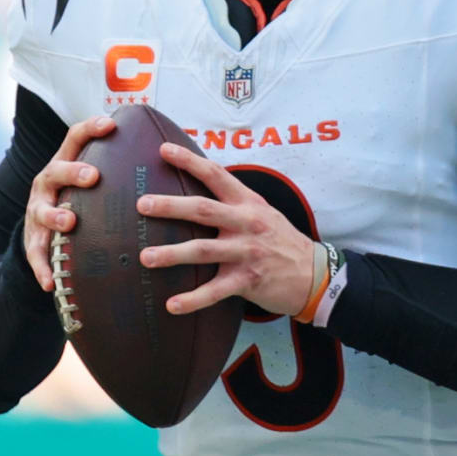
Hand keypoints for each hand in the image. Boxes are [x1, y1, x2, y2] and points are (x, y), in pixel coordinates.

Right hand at [24, 112, 113, 298]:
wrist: (42, 230)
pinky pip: (35, 255)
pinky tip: (50, 282)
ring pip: (42, 211)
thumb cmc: (81, 200)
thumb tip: (170, 155)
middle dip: (73, 172)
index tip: (111, 123)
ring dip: (55, 215)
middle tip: (92, 176)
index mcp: (65, 164)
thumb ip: (121, 170)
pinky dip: (42, 268)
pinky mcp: (33, 240)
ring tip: (69, 222)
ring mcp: (37, 211)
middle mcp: (48, 184)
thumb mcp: (94, 181)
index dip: (91, 128)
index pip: (75, 138)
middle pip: (56, 171)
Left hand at [137, 140, 322, 317]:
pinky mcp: (247, 280)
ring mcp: (246, 252)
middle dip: (170, 207)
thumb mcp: (262, 212)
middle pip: (203, 210)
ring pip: (203, 250)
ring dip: (172, 254)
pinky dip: (192, 300)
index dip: (189, 161)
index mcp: (247, 202)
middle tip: (142, 204)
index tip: (163, 150)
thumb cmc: (280, 241)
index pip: (216, 175)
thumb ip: (234, 202)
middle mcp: (246, 223)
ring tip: (146, 257)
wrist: (313, 274)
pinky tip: (171, 305)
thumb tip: (200, 186)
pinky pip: (215, 291)